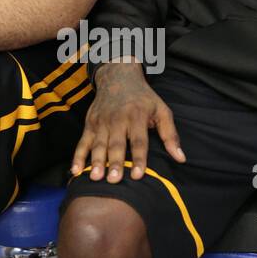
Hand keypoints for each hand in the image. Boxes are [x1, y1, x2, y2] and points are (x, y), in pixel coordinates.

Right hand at [69, 61, 184, 182]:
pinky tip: (75, 172)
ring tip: (95, 178)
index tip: (137, 175)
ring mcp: (101, 122)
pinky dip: (77, 157)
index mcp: (137, 116)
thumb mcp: (162, 110)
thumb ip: (170, 135)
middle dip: (114, 163)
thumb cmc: (144, 98)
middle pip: (116, 144)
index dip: (138, 159)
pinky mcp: (90, 124)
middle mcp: (118, 119)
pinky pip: (82, 143)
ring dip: (96, 162)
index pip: (139, 141)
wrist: (118, 77)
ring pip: (98, 145)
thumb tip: (181, 159)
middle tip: (113, 180)